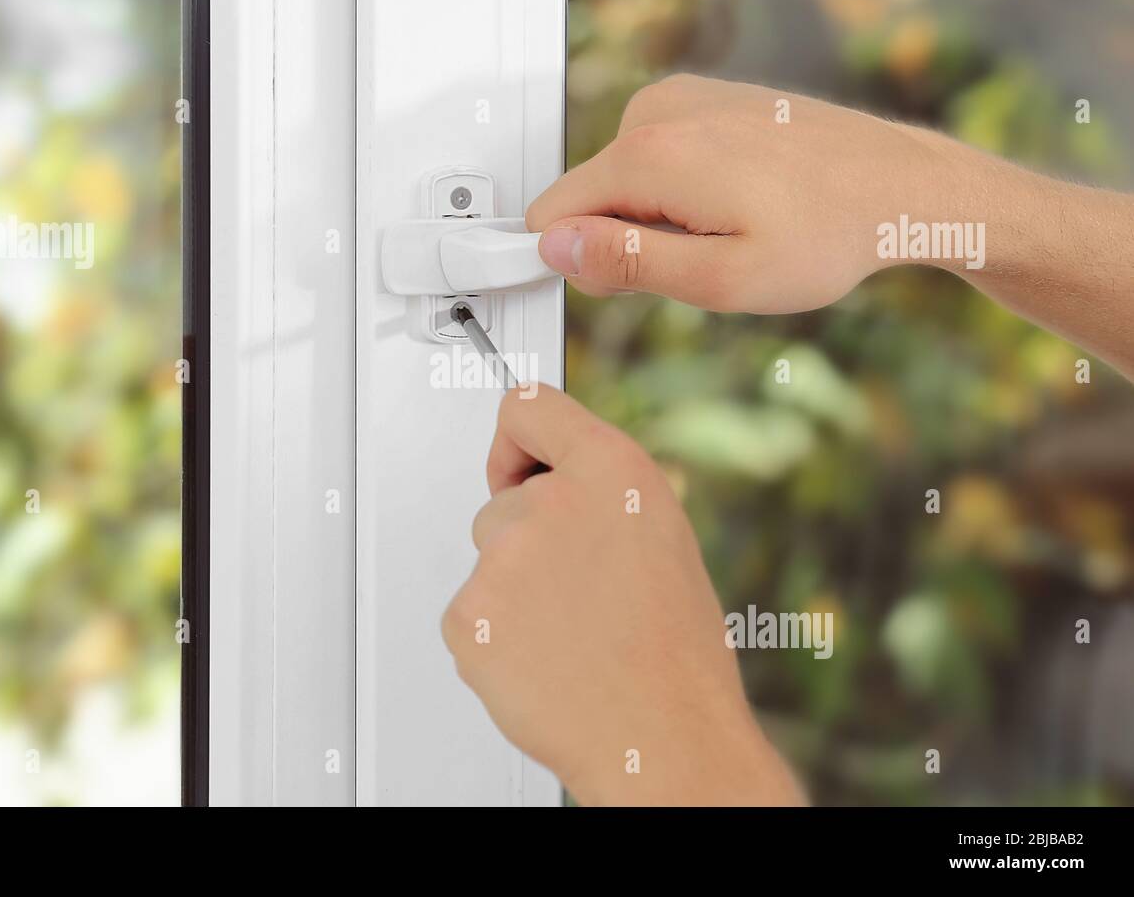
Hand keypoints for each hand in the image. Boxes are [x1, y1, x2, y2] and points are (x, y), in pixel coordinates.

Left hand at [442, 384, 804, 805]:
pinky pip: (469, 617)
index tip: (514, 469)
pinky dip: (496, 643)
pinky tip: (547, 664)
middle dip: (526, 546)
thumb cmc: (675, 651)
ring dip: (514, 597)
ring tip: (574, 639)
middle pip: (500, 505)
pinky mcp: (469, 615)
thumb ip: (599, 496)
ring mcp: (503, 558)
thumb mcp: (659, 536)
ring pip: (487, 566)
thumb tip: (548, 485)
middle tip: (582, 599)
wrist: (666, 737)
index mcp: (611, 469)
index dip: (514, 441)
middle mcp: (550, 500)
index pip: (527, 406)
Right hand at [528, 72, 1133, 377]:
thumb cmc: (829, 234)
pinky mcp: (707, 100)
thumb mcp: (720, 281)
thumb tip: (555, 249)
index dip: (573, 264)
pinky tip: (739, 204)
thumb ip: (627, 266)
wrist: (904, 189)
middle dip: (626, 242)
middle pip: (589, 200)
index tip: (614, 288)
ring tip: (729, 232)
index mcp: (650, 155)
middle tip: (700, 263)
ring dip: (660, 219)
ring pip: (624, 182)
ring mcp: (684, 100)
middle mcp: (658, 113)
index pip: (550, 218)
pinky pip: (658, 158)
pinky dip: (683, 190)